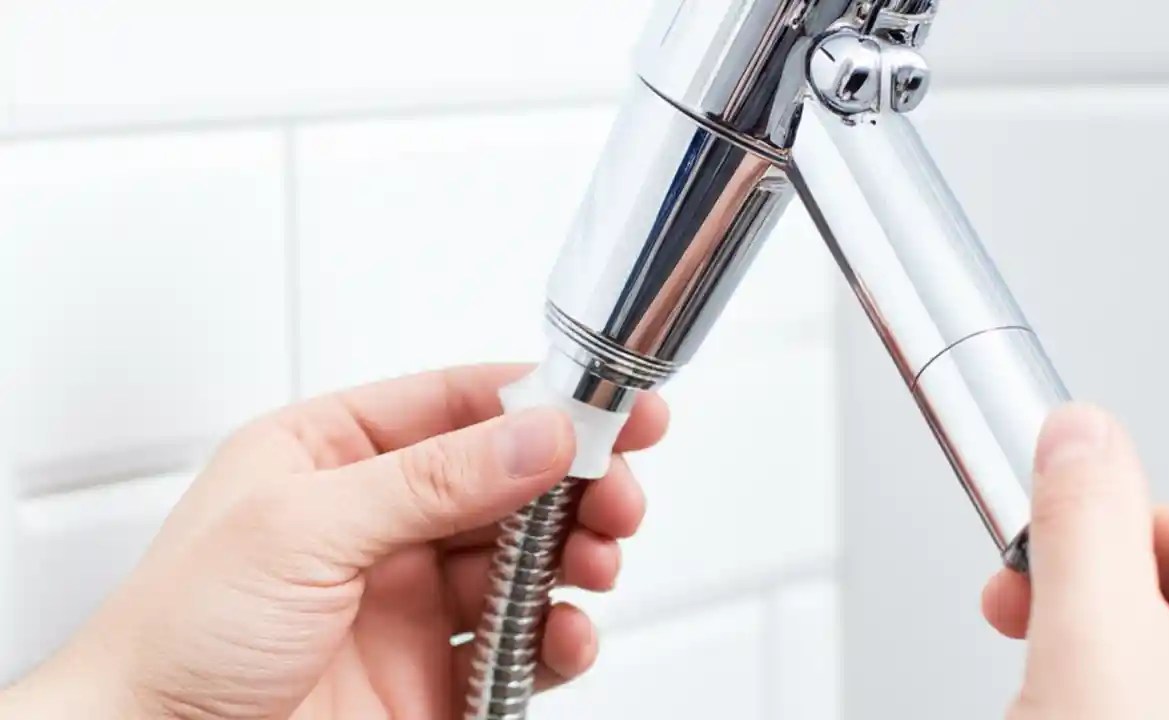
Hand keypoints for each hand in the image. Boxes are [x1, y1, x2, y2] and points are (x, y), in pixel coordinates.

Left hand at [0, 364, 667, 719]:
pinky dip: (558, 637)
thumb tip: (536, 435)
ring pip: (524, 560)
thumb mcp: (302, 527)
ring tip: (596, 560)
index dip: (538, 399)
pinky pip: (519, 644)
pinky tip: (566, 634)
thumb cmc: (176, 637)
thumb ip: (432, 479)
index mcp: (332, 456)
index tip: (607, 406)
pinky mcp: (433, 674)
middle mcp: (379, 522)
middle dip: (572, 482)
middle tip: (615, 492)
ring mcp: (408, 600)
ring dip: (575, 554)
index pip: (454, 405)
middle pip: (505, 480)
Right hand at [981, 403, 1168, 718]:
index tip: (1061, 544)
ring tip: (1053, 682)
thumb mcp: (1091, 634)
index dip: (1125, 534)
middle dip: (1099, 598)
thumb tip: (1079, 435)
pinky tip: (1073, 715)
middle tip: (1034, 613)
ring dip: (1101, 652)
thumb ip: (1084, 518)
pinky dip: (1124, 703)